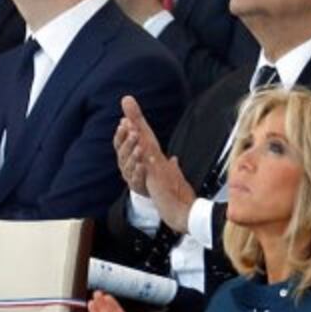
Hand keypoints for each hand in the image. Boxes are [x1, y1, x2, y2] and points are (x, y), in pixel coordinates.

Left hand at [118, 96, 196, 230]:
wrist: (184, 211)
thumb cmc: (177, 195)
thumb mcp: (169, 178)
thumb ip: (168, 167)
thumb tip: (172, 159)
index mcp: (156, 158)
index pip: (145, 136)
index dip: (137, 122)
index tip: (128, 108)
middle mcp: (158, 159)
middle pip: (145, 135)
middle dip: (135, 118)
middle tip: (126, 101)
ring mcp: (159, 168)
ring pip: (147, 147)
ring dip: (138, 133)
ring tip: (128, 120)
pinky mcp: (160, 180)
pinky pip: (151, 168)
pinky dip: (146, 158)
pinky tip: (142, 149)